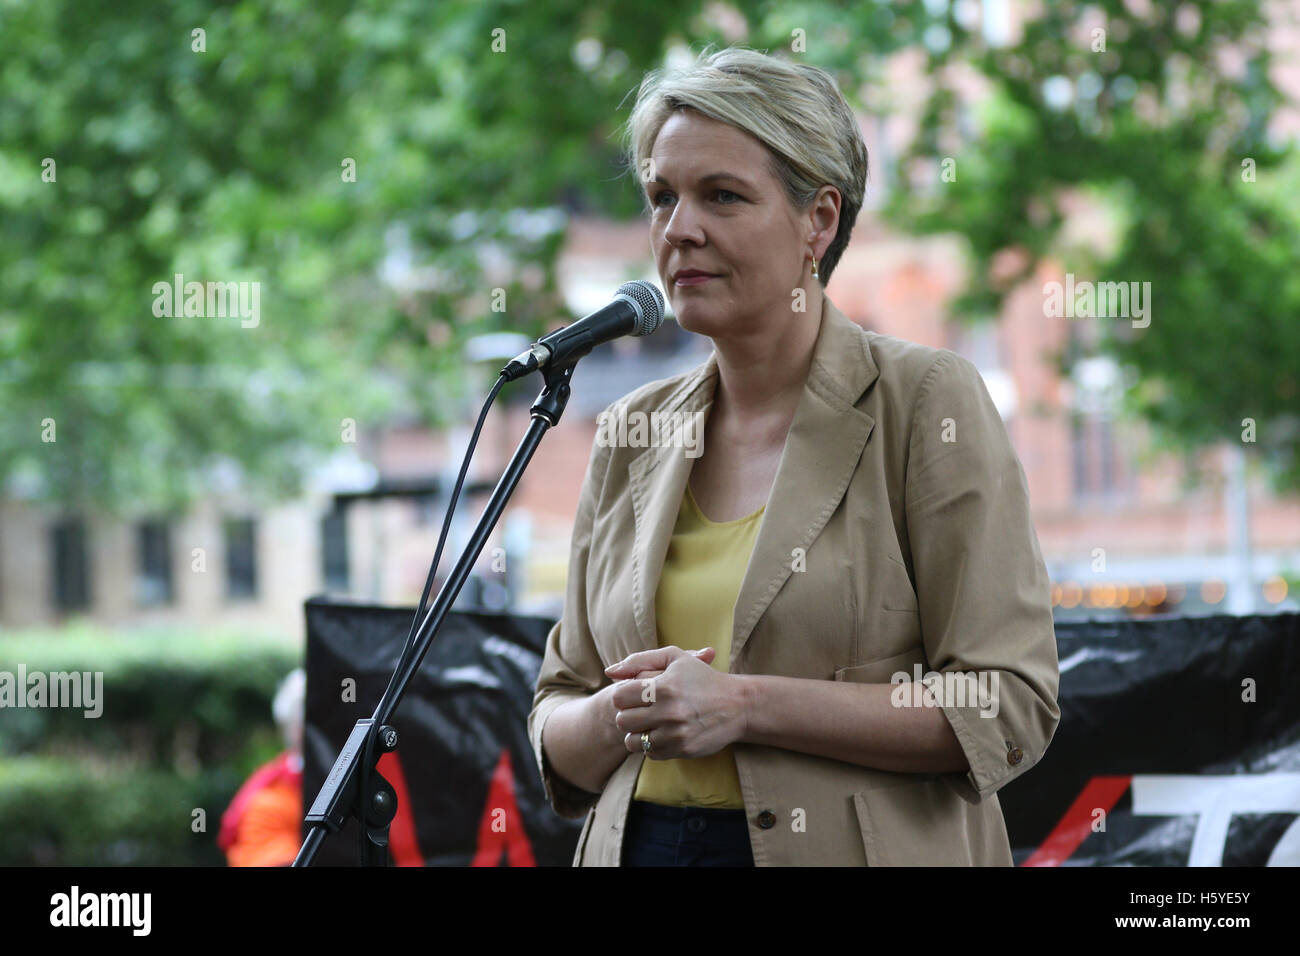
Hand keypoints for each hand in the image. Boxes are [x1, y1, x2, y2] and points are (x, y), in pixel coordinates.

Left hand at [604, 646, 745, 759]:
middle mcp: (668, 712)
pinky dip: (652, 745)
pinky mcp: (682, 750)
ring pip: (633, 741)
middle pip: (623, 720)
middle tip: (642, 710)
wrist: (737, 705)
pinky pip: (650, 753)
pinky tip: (665, 733)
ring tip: (650, 723)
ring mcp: (675, 734)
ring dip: (637, 733)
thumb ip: (639, 661)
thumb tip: (609, 671)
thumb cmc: (702, 677)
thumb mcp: (674, 658)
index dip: (624, 695)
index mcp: (664, 687)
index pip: (619, 697)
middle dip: (628, 715)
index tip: (636, 695)